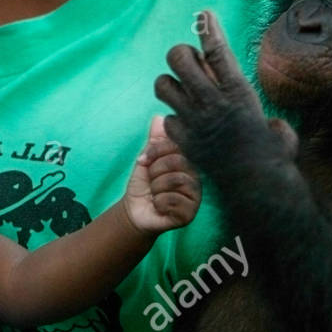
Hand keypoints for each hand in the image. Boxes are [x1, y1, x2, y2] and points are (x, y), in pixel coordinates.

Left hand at [123, 115, 202, 233]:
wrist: (135, 210)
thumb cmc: (143, 184)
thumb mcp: (146, 159)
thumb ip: (155, 140)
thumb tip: (160, 118)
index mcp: (188, 163)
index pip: (178, 146)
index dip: (156, 151)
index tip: (144, 160)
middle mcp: (196, 178)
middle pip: (177, 162)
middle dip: (155, 171)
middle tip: (151, 181)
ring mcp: (195, 197)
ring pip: (176, 180)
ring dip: (156, 188)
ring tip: (155, 194)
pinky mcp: (190, 214)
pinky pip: (173, 200)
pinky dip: (159, 202)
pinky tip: (160, 206)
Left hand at [154, 9, 298, 181]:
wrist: (255, 188)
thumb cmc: (275, 160)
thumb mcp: (279, 133)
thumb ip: (270, 122)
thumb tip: (272, 127)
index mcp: (238, 92)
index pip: (217, 50)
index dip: (209, 28)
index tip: (203, 13)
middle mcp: (211, 101)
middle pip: (179, 58)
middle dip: (182, 55)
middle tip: (191, 64)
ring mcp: (192, 120)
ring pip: (162, 84)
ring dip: (171, 83)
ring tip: (183, 91)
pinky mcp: (181, 140)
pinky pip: (166, 118)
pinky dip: (174, 119)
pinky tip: (187, 124)